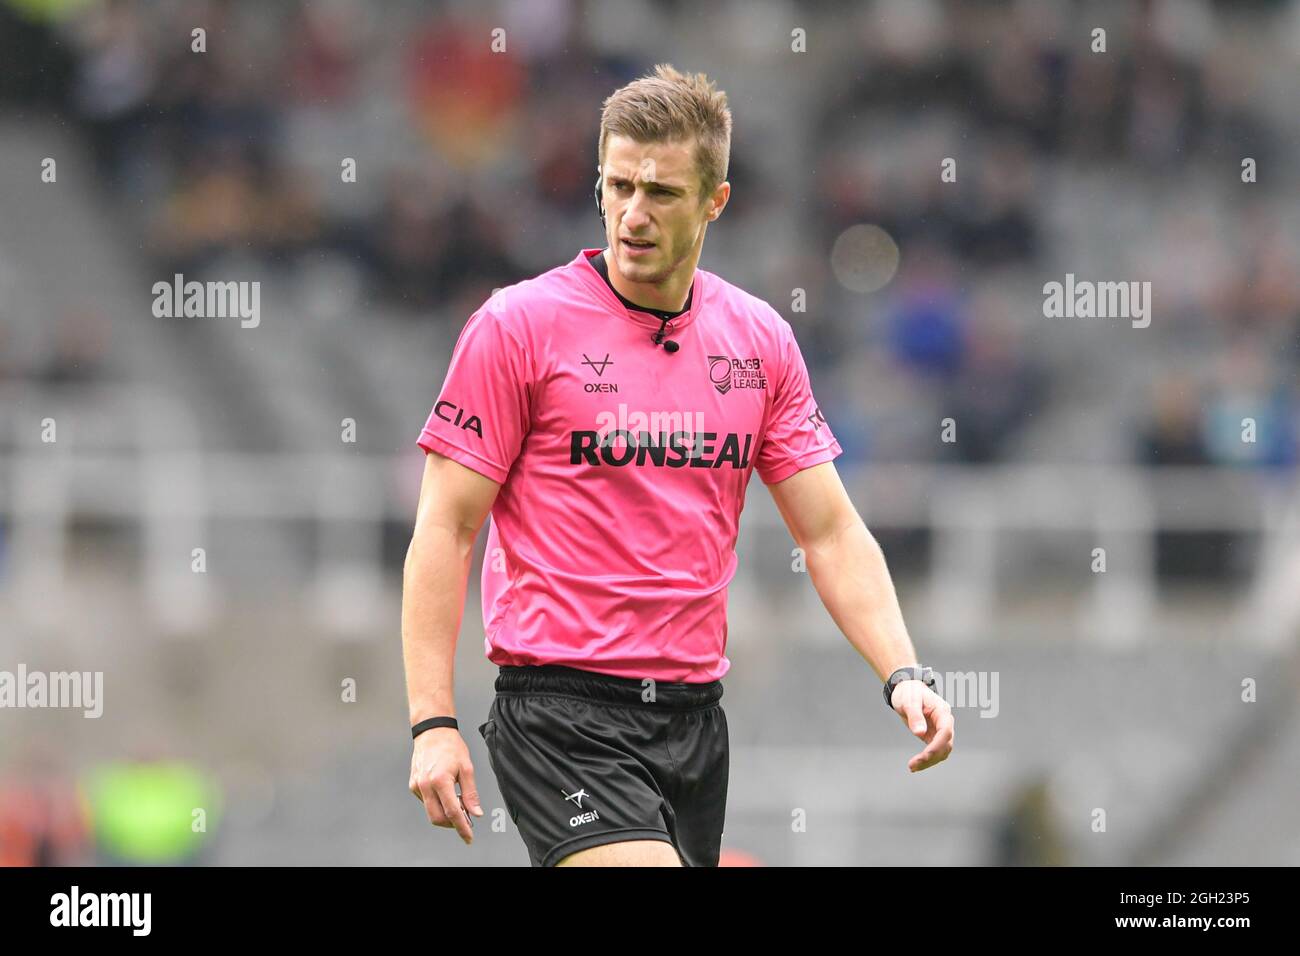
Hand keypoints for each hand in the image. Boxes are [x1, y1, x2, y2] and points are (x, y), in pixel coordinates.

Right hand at [409, 727, 483, 842]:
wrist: (432, 732)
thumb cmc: (451, 746)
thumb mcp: (467, 768)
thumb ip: (471, 794)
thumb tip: (476, 813)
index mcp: (440, 780)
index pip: (452, 812)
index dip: (462, 827)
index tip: (469, 837)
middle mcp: (425, 785)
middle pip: (438, 818)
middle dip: (452, 823)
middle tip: (465, 819)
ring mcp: (417, 786)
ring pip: (431, 811)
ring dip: (445, 813)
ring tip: (457, 800)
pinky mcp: (413, 785)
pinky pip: (426, 802)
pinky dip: (437, 803)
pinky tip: (445, 792)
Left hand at [890, 679, 953, 772]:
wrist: (906, 688)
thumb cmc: (909, 692)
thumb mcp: (909, 701)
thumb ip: (915, 716)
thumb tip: (920, 733)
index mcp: (942, 711)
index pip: (946, 731)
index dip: (937, 745)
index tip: (925, 755)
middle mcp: (944, 722)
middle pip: (946, 745)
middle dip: (932, 757)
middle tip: (914, 765)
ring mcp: (940, 730)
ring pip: (942, 751)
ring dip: (930, 761)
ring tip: (912, 767)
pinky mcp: (933, 735)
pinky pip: (934, 751)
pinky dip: (927, 759)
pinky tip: (916, 765)